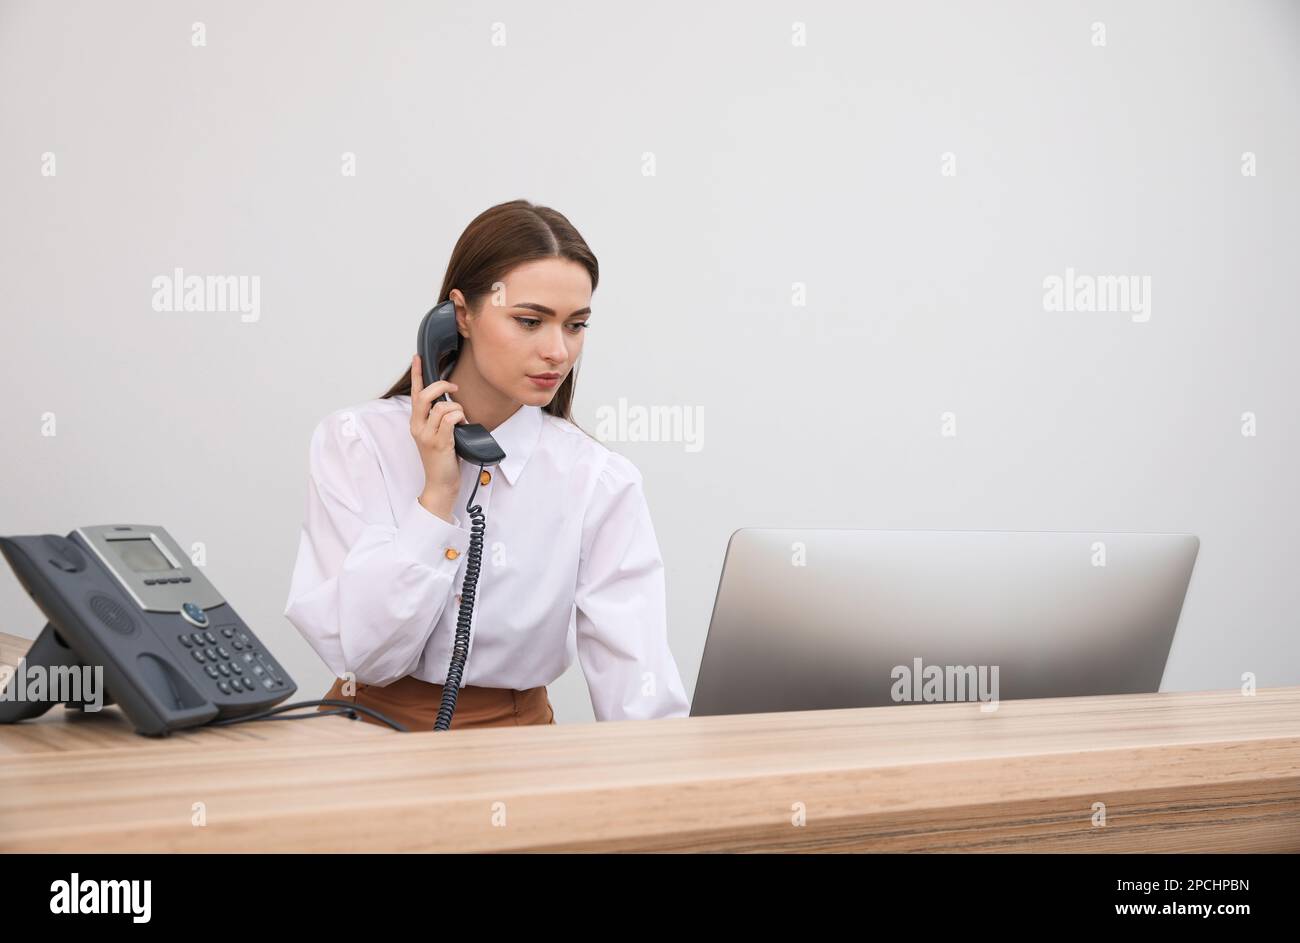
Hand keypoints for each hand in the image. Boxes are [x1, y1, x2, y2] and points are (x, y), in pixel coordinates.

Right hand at [410, 354, 464, 516]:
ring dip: (458, 409)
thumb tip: (451, 404)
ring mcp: (427, 435)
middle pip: (425, 395)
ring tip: (462, 420)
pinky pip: (451, 418)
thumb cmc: (442, 460)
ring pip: (443, 406)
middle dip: (442, 385)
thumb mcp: (436, 435)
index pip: (415, 394)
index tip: (418, 358)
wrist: (440, 484)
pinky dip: (461, 417)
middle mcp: (418, 427)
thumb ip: (439, 419)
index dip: (418, 374)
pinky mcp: (439, 442)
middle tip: (454, 388)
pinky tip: (464, 425)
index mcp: (416, 423)